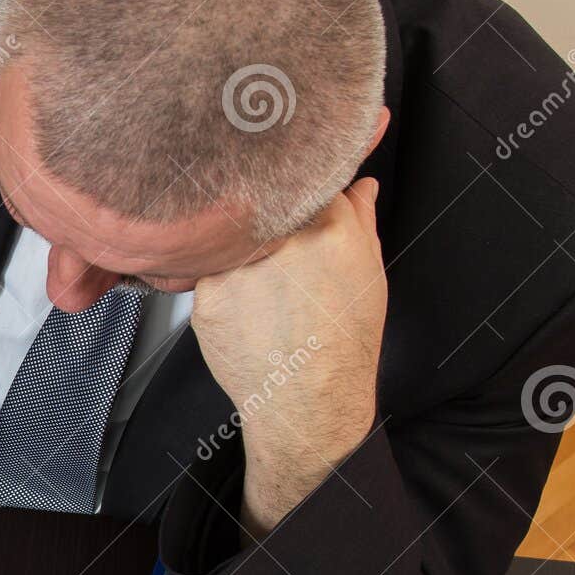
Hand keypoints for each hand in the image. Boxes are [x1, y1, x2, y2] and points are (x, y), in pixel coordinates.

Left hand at [191, 179, 386, 534]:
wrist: (307, 400)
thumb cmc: (343, 342)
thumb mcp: (366, 271)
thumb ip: (359, 217)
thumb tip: (359, 183)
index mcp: (328, 226)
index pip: (304, 175)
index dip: (296, 177)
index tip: (292, 179)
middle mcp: (281, 241)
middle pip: (260, 203)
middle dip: (264, 212)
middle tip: (276, 249)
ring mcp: (238, 268)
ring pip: (230, 237)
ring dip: (240, 250)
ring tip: (266, 290)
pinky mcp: (207, 295)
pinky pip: (210, 272)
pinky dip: (224, 283)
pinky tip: (246, 310)